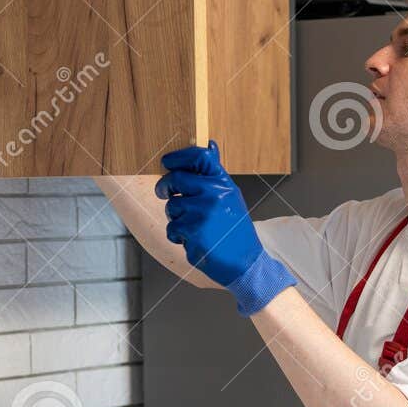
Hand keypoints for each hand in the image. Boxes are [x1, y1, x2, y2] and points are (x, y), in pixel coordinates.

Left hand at [157, 140, 295, 314]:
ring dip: (175, 217)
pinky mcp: (193, 230)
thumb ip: (214, 174)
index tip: (166, 162)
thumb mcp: (230, 196)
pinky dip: (178, 235)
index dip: (178, 157)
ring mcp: (203, 211)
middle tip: (163, 192)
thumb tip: (209, 145)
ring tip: (193, 226)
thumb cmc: (234, 230)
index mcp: (223, 182)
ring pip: (172, 206)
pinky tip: (193, 240)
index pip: (199, 157)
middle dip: (164, 186)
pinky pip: (172, 227)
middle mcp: (214, 193)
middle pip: (176, 179)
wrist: (245, 262)